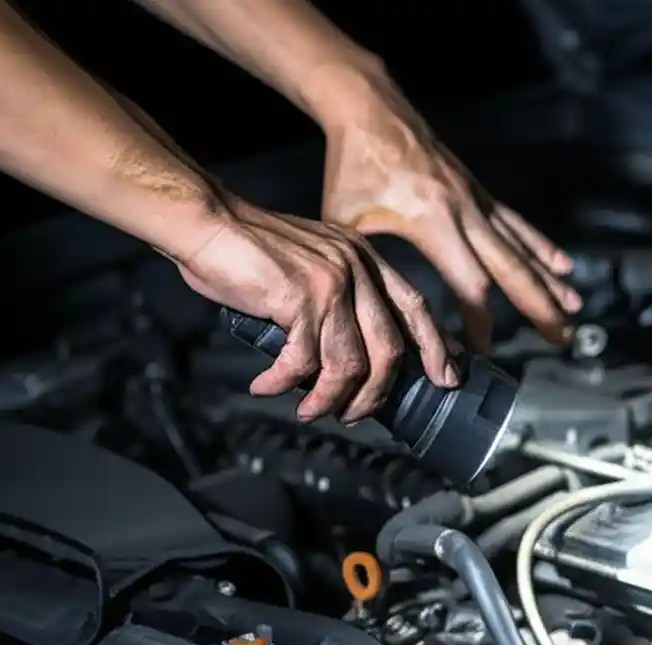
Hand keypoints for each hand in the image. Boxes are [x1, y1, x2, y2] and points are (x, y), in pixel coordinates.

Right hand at [178, 197, 455, 423]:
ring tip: (308, 410)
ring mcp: (331, 282)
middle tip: (356, 415)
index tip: (445, 378)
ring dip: (327, 398)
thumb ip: (338, 298)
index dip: (434, 345)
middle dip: (376, 392)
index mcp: (365, 257)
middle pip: (389, 347)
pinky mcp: (299, 299)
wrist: (206, 223)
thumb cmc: (250, 250)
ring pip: (348, 363)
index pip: (415, 305)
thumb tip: (352, 356)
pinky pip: (301, 362)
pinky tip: (265, 386)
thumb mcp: (312, 266)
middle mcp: (356, 266)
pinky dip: (282, 383)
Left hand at [320, 94, 581, 352]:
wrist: (370, 109)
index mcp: (432, 223)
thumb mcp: (346, 221)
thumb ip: (362, 264)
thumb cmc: (351, 167)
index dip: (480, 322)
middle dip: (539, 308)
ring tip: (574, 310)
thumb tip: (364, 313)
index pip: (470, 284)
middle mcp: (465, 212)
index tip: (482, 352)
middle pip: (512, 270)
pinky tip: (563, 265)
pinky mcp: (479, 191)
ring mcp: (477, 200)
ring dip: (549, 281)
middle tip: (561, 340)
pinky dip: (541, 247)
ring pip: (522, 248)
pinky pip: (517, 225)